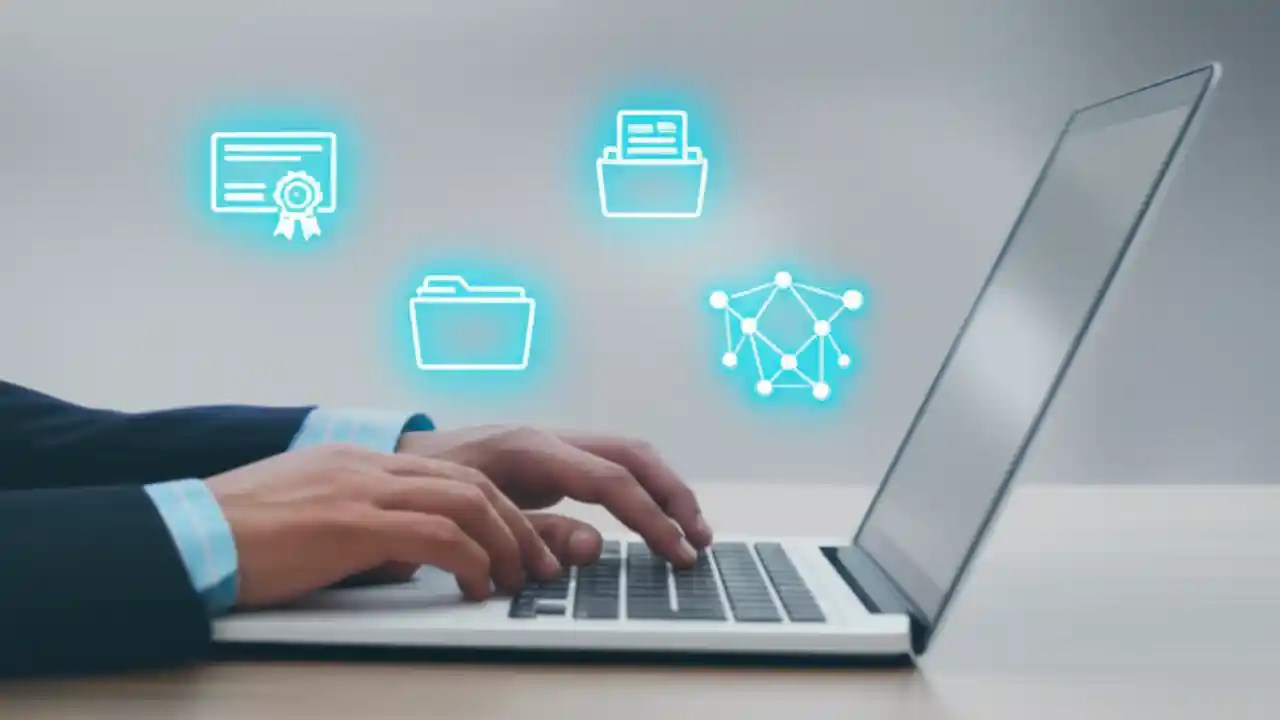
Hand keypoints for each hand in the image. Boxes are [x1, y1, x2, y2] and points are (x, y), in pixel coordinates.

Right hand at [205, 444, 561, 607]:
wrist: (190, 535)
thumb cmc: (243, 534)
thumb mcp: (313, 513)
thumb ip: (363, 520)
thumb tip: (404, 555)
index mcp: (362, 460)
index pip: (452, 473)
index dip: (497, 507)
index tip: (518, 541)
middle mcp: (370, 465)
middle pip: (472, 482)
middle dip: (517, 524)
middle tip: (537, 564)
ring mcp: (362, 490)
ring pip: (466, 502)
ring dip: (503, 544)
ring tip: (515, 580)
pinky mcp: (352, 524)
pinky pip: (436, 536)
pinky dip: (470, 560)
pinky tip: (477, 587)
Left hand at [396, 427, 711, 567]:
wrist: (399, 462)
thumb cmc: (431, 494)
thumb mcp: (479, 520)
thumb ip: (538, 535)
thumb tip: (595, 546)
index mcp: (532, 451)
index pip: (611, 482)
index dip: (651, 518)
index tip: (679, 551)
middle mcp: (550, 437)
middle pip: (633, 455)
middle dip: (672, 496)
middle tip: (698, 539)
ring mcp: (554, 441)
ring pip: (628, 454)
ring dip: (664, 489)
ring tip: (689, 531)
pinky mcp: (554, 454)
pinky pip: (611, 463)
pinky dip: (641, 487)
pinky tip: (655, 515)